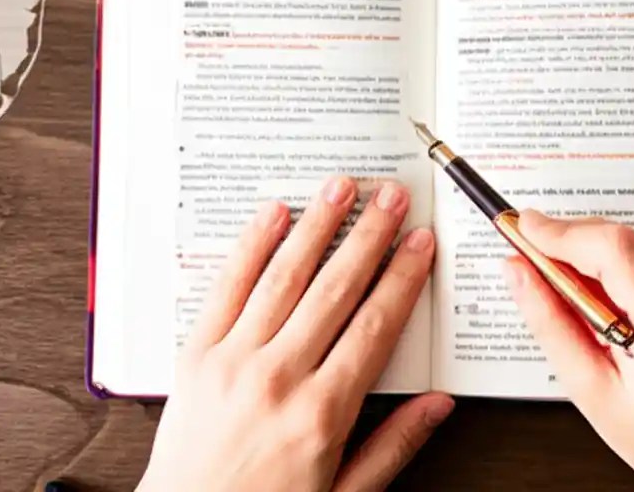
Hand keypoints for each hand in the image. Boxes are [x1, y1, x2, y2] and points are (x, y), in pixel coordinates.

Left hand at [139, 177, 452, 491]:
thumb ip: (393, 446)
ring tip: (341, 186)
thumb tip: (438, 404)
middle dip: (369, 236)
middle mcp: (277, 378)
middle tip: (392, 195)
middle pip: (335, 289)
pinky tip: (272, 214)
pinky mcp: (195, 356)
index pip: (374, 326)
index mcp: (321, 413)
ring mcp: (232, 362)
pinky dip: (250, 246)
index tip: (420, 243)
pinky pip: (226, 288)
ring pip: (284, 277)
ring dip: (317, 226)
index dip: (402, 278)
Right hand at [504, 211, 633, 491]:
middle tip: (534, 270)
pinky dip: (620, 273)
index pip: (615, 249)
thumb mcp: (593, 391)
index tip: (523, 228)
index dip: (562, 232)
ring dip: (595, 263)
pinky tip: (613, 312)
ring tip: (583, 314)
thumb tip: (518, 272)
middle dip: (570, 247)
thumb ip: (550, 323)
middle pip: (621, 240)